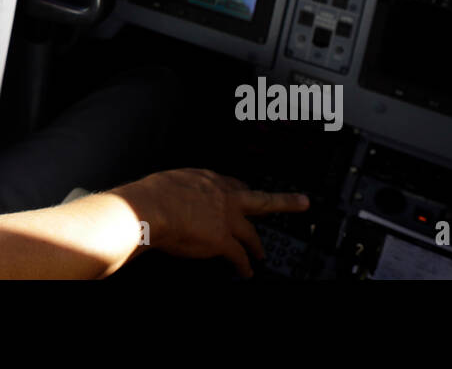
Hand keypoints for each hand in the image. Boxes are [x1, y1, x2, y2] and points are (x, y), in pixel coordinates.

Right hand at [118, 168, 308, 277]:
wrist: (149, 208)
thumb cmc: (150, 195)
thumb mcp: (169, 181)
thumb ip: (180, 188)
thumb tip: (172, 195)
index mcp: (208, 179)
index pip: (234, 185)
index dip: (242, 192)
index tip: (247, 194)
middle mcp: (223, 196)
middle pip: (261, 200)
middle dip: (284, 202)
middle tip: (302, 202)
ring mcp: (226, 218)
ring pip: (252, 232)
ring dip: (258, 245)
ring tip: (262, 255)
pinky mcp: (222, 240)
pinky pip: (239, 256)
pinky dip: (243, 266)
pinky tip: (246, 272)